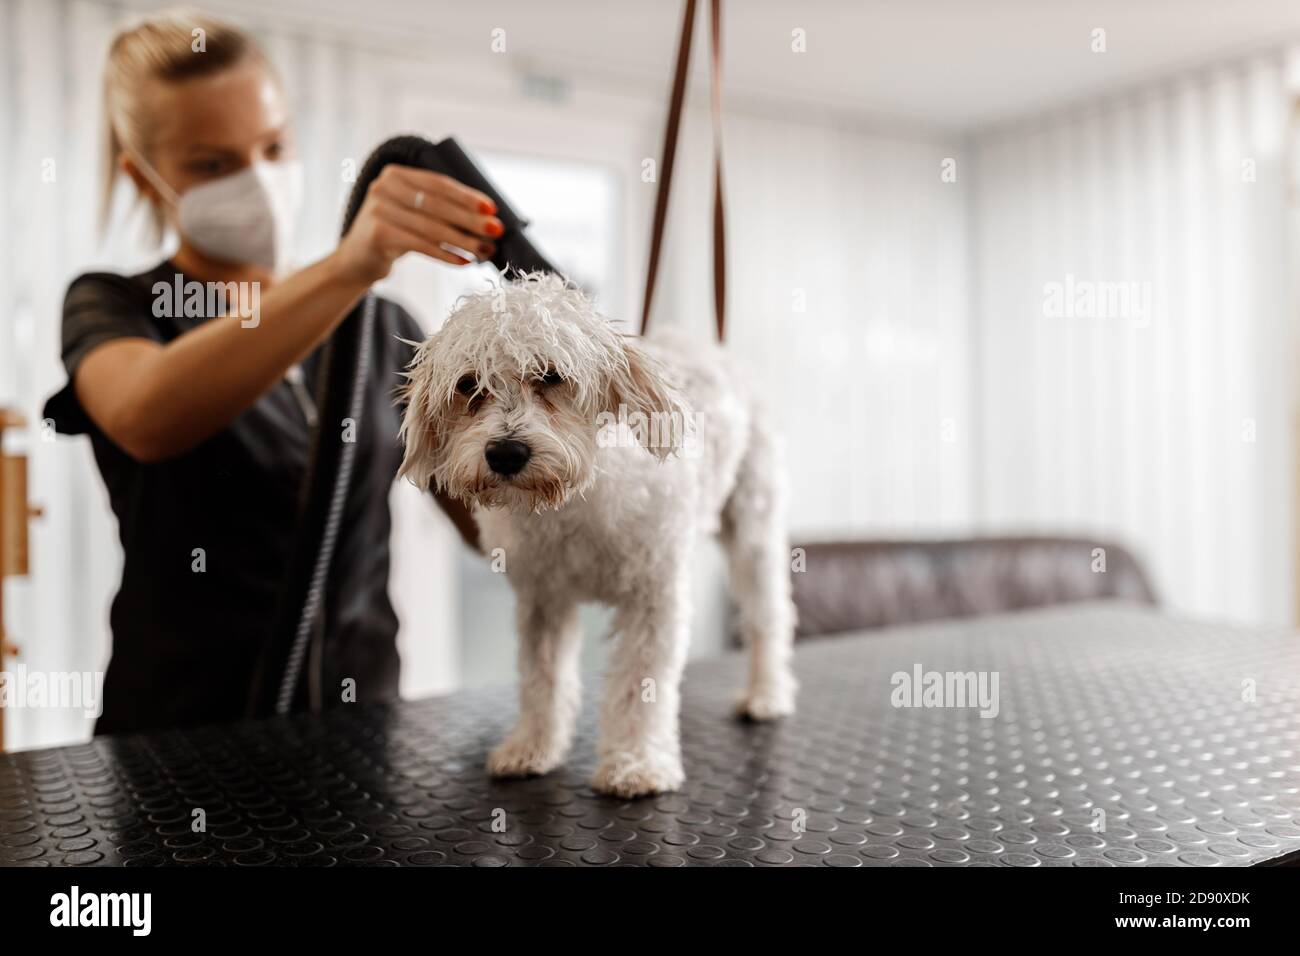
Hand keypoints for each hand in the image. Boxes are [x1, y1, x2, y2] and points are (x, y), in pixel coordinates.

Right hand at [332, 164, 503, 284]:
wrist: (357, 260)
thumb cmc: (395, 234)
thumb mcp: (412, 213)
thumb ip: (438, 208)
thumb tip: (486, 219)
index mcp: (396, 174)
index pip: (439, 183)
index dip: (467, 196)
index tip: (492, 208)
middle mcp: (384, 186)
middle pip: (438, 205)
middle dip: (471, 219)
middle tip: (496, 231)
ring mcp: (378, 209)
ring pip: (432, 227)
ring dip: (464, 241)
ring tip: (486, 251)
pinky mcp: (377, 234)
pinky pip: (420, 245)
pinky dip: (446, 254)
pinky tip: (465, 262)